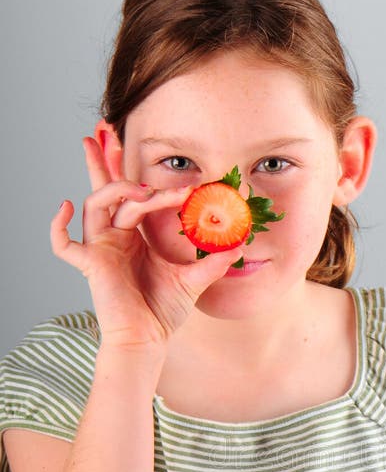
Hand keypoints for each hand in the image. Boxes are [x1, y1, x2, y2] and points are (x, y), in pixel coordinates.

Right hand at [51, 137, 241, 348]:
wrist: (148, 339)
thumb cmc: (162, 312)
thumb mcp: (193, 281)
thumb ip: (212, 261)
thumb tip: (239, 243)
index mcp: (135, 237)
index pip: (135, 199)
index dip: (152, 184)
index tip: (183, 186)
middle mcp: (115, 237)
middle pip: (106, 190)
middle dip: (106, 161)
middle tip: (106, 132)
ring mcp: (100, 249)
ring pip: (97, 204)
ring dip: (118, 191)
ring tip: (143, 191)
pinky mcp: (90, 265)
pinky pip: (64, 244)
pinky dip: (58, 226)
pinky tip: (65, 205)